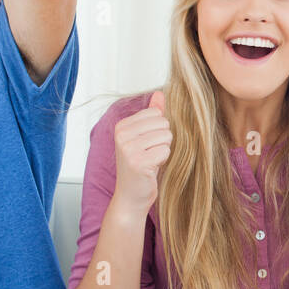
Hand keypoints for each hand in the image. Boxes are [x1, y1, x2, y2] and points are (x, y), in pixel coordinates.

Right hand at [112, 91, 171, 213]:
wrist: (131, 196)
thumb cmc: (141, 165)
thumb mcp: (145, 137)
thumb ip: (152, 114)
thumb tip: (160, 93)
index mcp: (121, 126)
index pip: (156, 114)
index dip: (158, 130)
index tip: (146, 144)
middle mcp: (121, 135)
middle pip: (163, 124)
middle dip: (163, 140)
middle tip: (149, 154)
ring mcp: (128, 149)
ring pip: (166, 137)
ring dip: (163, 150)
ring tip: (150, 161)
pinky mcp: (138, 162)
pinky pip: (166, 151)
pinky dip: (163, 160)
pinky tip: (151, 168)